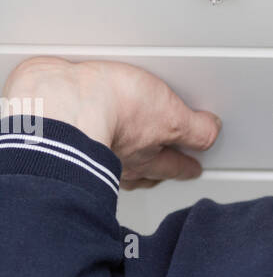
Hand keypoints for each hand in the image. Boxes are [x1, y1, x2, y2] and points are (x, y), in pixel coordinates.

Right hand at [2, 56, 220, 188]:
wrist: (57, 105)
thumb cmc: (109, 110)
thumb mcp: (169, 115)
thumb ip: (193, 127)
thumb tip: (211, 131)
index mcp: (147, 155)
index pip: (175, 165)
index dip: (188, 165)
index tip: (195, 166)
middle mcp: (119, 161)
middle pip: (147, 170)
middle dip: (161, 169)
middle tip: (171, 169)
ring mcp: (88, 152)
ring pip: (116, 164)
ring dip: (128, 162)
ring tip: (136, 158)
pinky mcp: (60, 135)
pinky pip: (79, 145)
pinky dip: (85, 142)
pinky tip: (83, 132)